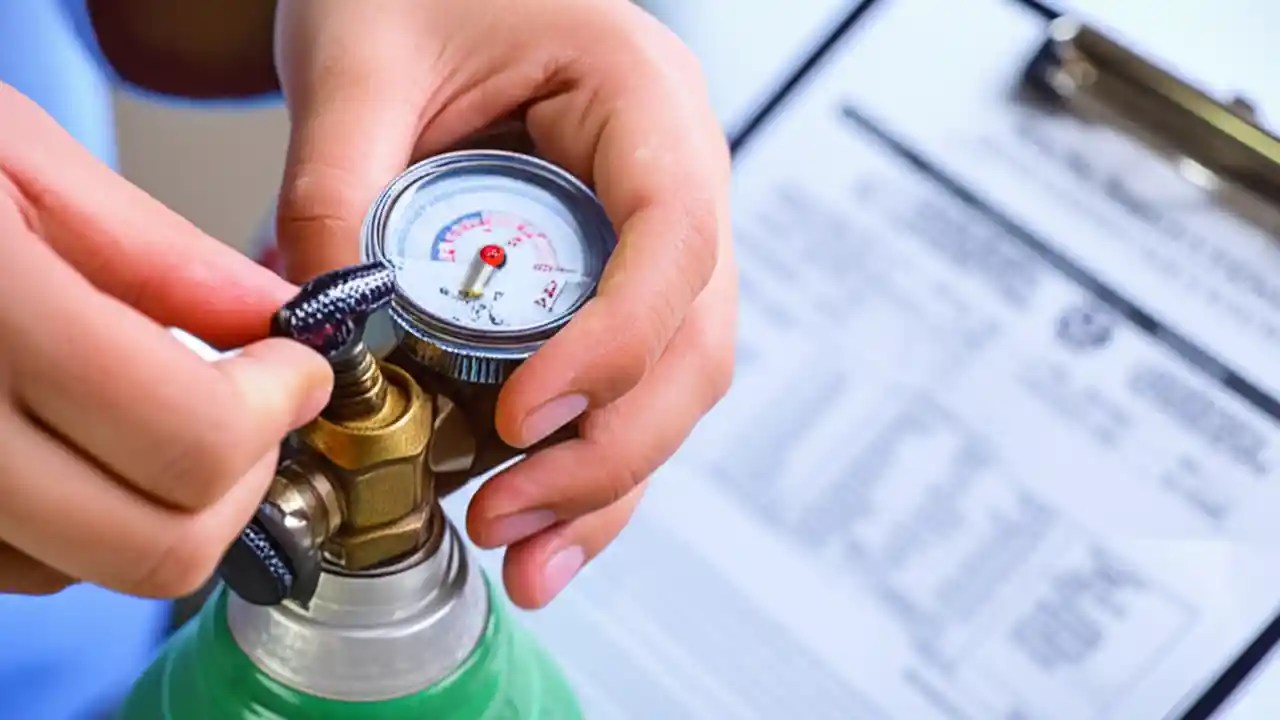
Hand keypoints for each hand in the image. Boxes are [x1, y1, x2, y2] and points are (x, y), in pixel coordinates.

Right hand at [0, 84, 331, 597]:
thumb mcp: (10, 151)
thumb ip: (154, 250)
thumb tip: (274, 313)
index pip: (193, 436)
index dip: (278, 406)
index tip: (296, 365)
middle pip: (159, 543)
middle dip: (241, 478)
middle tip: (252, 405)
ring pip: (95, 568)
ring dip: (167, 505)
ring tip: (161, 410)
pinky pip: (21, 568)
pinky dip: (85, 521)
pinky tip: (80, 438)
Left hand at [274, 0, 735, 607]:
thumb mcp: (358, 59)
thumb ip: (335, 186)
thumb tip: (321, 335)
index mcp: (643, 98)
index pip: (671, 241)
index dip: (613, 344)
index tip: (524, 416)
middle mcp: (677, 175)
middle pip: (690, 341)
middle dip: (608, 450)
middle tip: (509, 517)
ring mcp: (655, 236)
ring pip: (673, 382)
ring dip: (606, 479)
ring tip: (526, 554)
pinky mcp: (617, 280)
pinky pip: (629, 381)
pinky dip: (589, 458)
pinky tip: (539, 519)